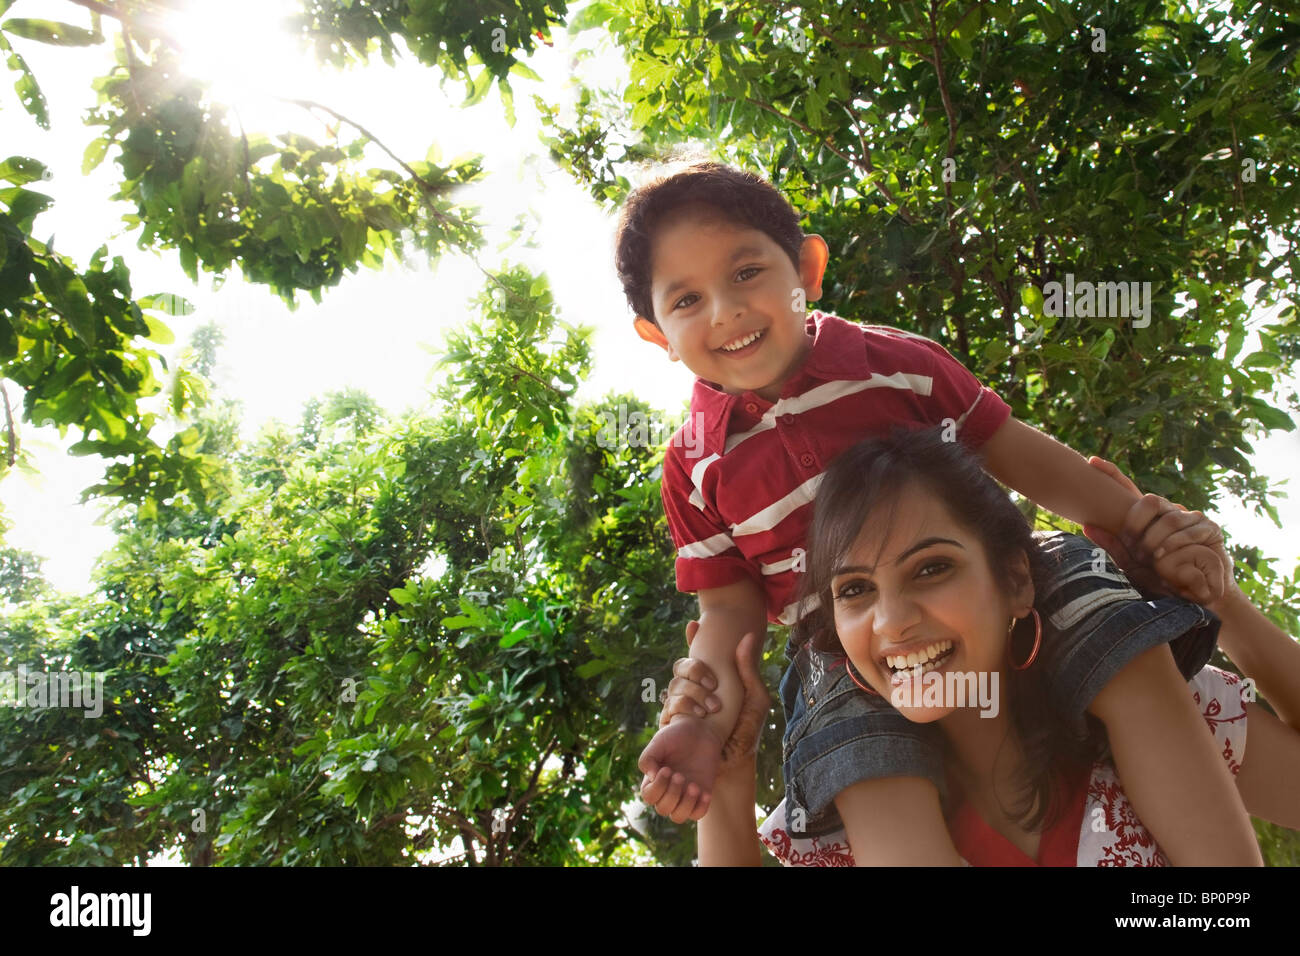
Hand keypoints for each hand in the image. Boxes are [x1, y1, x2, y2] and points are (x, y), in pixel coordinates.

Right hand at [637, 718, 722, 822]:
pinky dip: (700, 807)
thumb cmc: (676, 736)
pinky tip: (704, 792)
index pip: (649, 796)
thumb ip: (648, 758)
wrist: (700, 731)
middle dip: (671, 794)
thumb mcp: (659, 742)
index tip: (667, 769)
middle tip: (679, 775)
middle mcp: (667, 791)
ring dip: (685, 804)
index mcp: (653, 780)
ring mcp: (683, 795)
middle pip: (663, 809)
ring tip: (693, 786)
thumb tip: (650, 777)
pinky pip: (697, 814)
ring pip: (678, 816)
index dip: (657, 787)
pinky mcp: (700, 796)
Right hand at [659, 625, 770, 771]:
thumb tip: (747, 635)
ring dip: (691, 692)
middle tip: (712, 683)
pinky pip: (667, 708)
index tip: (694, 625)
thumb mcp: (756, 701)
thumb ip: (750, 670)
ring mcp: (680, 707)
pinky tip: (697, 716)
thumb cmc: (746, 733)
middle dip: (693, 669)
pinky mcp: (671, 725)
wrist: (733, 766)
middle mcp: (693, 691)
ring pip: (673, 686)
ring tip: (710, 709)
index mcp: (711, 681)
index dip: (692, 638)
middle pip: (680, 667)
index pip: (696, 654)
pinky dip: (680, 708)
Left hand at [1081, 457, 1229, 605]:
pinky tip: (1164, 556)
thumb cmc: (1162, 576)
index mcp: (1149, 515)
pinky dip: (1175, 544)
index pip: (1129, 488)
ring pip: (1169, 517)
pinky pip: (1190, 530)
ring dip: (1156, 540)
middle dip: (1137, 522)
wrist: (1197, 593)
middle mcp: (1169, 509)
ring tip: (1150, 558)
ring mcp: (1191, 516)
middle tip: (1132, 545)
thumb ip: (1113, 544)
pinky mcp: (1210, 528)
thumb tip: (1086, 525)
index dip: (1112, 473)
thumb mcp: (1132, 562)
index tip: (1093, 461)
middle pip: (1150, 500)